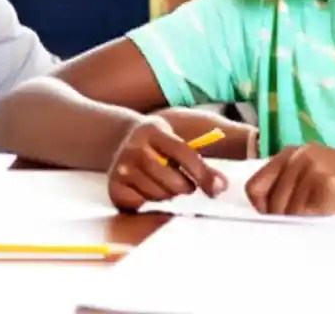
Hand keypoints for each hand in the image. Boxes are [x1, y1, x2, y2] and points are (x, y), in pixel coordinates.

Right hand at [107, 116, 227, 210]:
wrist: (122, 139)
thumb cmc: (161, 143)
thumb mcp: (180, 138)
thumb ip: (203, 161)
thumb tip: (221, 186)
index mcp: (153, 130)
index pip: (183, 153)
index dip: (203, 173)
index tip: (217, 188)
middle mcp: (134, 147)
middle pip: (172, 181)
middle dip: (186, 187)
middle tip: (185, 183)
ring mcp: (121, 167)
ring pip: (158, 195)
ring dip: (167, 194)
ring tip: (164, 182)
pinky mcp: (113, 186)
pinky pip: (140, 204)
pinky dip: (148, 201)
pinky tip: (148, 189)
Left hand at [245, 144, 334, 215]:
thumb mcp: (319, 176)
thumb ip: (291, 187)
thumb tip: (265, 214)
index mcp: (291, 153)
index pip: (253, 187)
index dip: (263, 210)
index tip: (280, 220)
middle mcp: (298, 157)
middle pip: (272, 206)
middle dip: (290, 220)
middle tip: (319, 215)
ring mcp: (313, 169)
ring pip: (292, 215)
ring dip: (313, 221)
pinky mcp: (330, 185)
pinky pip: (314, 217)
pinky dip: (328, 221)